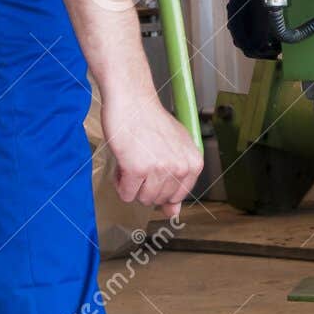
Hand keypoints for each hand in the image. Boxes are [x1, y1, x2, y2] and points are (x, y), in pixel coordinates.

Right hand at [102, 94, 202, 219]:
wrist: (132, 100)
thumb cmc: (151, 121)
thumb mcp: (173, 149)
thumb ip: (176, 182)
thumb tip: (174, 214)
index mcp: (194, 163)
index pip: (177, 196)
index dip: (161, 186)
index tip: (154, 170)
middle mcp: (180, 167)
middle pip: (158, 200)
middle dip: (145, 185)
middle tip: (141, 159)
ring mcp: (159, 169)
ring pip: (142, 199)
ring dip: (132, 184)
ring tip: (133, 160)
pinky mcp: (137, 169)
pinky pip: (125, 194)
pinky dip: (120, 183)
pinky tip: (124, 162)